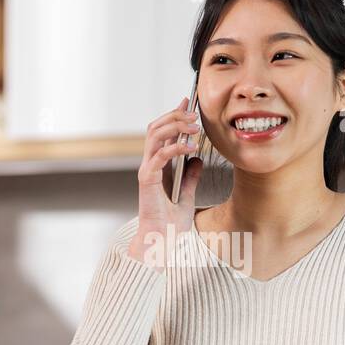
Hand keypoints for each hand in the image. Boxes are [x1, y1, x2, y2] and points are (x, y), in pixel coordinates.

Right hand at [129, 95, 203, 268]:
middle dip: (175, 115)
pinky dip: (175, 147)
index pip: (162, 132)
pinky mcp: (147, 180)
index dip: (174, 114)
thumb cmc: (169, 225)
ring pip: (155, 135)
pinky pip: (160, 156)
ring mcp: (147, 171)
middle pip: (156, 127)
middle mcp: (149, 164)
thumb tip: (198, 160)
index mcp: (157, 166)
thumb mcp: (187, 197)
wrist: (161, 243)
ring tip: (194, 126)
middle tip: (193, 112)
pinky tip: (192, 147)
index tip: (188, 101)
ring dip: (175, 126)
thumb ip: (190, 177)